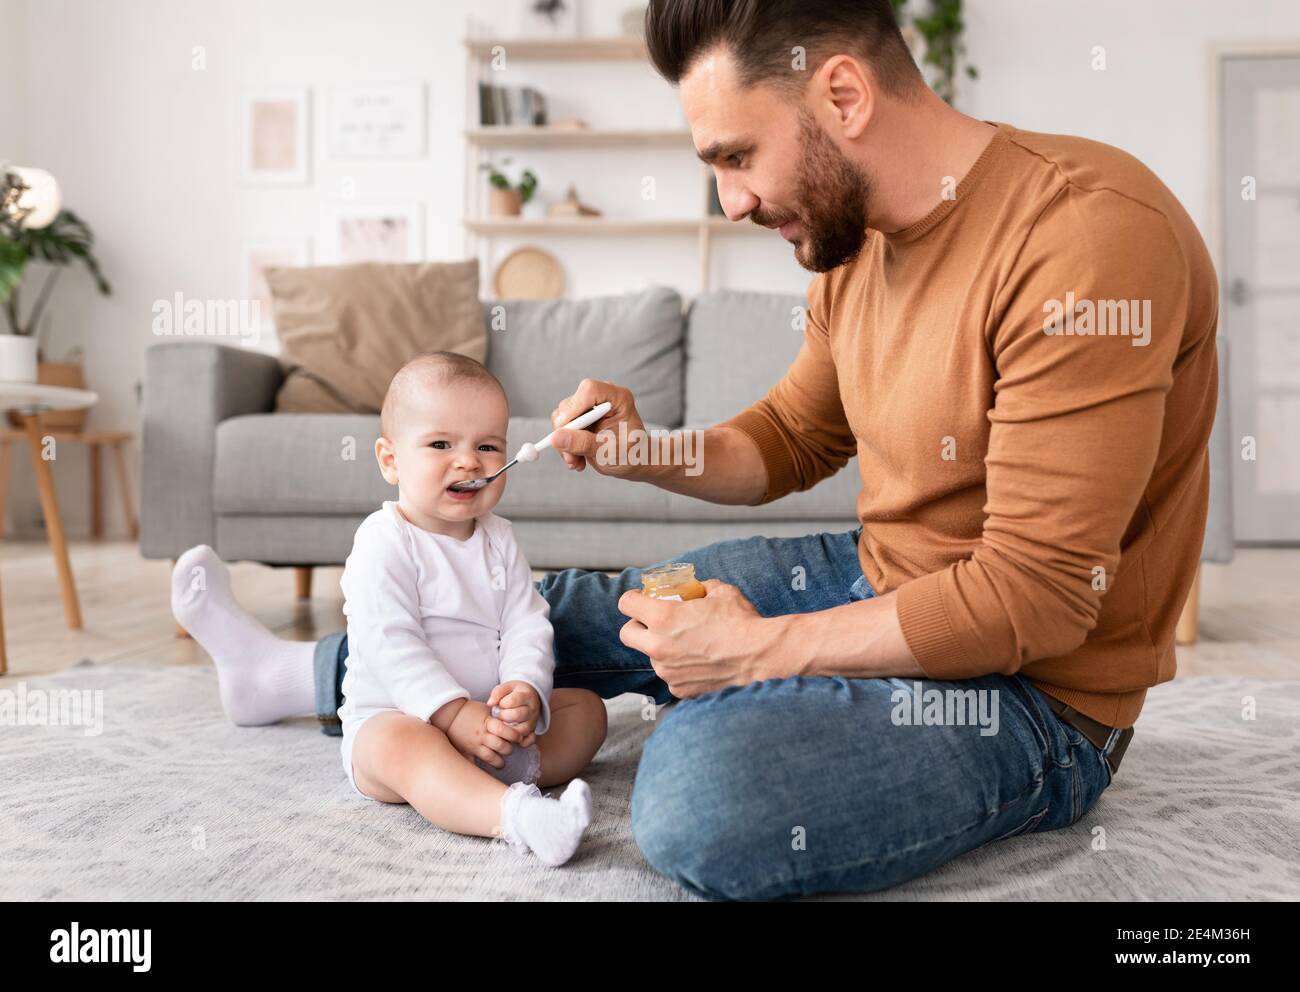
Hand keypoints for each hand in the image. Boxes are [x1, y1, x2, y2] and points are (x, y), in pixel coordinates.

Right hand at [443, 699, 525, 769]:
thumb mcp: (485, 709)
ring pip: (491, 758)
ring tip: (501, 762)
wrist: (448, 714)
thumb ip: (498, 716)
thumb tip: (513, 721)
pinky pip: (473, 764)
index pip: (504, 730)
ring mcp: (473, 745)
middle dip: (508, 749)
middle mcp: (481, 735)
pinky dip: (480, 770)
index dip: (515, 735)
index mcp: (487, 723)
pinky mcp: (465, 752)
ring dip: (499, 762)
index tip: (519, 737)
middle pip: (501, 746)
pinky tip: (486, 770)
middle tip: (509, 749)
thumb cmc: (468, 710)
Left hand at [486, 681, 541, 745]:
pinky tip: (511, 738)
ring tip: (502, 725)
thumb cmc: (514, 693)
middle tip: (498, 715)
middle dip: (503, 716)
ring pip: (523, 729)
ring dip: (508, 730)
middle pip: (518, 715)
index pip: (513, 700)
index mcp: (527, 695)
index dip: (502, 703)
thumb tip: (490, 704)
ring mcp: (533, 721)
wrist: (529, 697)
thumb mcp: (506, 687)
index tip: (499, 704)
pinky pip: (529, 740)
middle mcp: (532, 709)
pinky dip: (520, 742)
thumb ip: (497, 693)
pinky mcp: (533, 731)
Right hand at [549, 379, 648, 480]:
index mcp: (618, 398)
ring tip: (577, 462)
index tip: (563, 428)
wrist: (632, 461)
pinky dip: (565, 445)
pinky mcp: (579, 417)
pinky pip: (561, 427)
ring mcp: (589, 406)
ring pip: (561, 417)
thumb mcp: (609, 452)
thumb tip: (555, 438)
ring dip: (564, 442)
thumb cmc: (630, 454)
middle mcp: (602, 397)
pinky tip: (577, 459)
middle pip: (570, 404)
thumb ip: (584, 443)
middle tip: (570, 458)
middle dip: (566, 433)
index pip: (590, 390)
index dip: (574, 407)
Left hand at [617, 579, 777, 697]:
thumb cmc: (741, 621)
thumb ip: (699, 588)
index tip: (642, 599)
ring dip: (661, 648)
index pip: (626, 604)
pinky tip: (698, 662)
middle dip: (637, 625)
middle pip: (627, 634)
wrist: (760, 655)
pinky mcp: (680, 689)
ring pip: (651, 656)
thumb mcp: (719, 591)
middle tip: (654, 622)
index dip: (633, 599)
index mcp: (663, 618)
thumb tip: (695, 589)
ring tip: (687, 644)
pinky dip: (679, 669)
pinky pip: (670, 676)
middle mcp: (658, 646)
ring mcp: (667, 671)